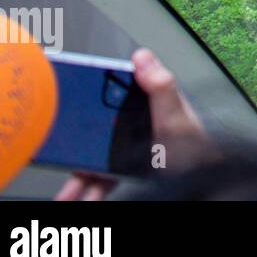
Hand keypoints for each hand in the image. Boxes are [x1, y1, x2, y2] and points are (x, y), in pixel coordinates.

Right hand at [55, 48, 211, 199]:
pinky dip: (88, 190)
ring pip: (92, 159)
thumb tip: (142, 57)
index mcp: (142, 101)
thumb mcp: (176, 117)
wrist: (202, 173)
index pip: (106, 92)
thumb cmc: (194, 145)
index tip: (60, 102)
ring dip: (76, 176)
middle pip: (91, 129)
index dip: (83, 95)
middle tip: (54, 153)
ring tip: (65, 194)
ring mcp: (125, 146)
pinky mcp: (125, 167)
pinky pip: (100, 178)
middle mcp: (130, 122)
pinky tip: (82, 199)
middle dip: (71, 144)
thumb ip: (161, 88)